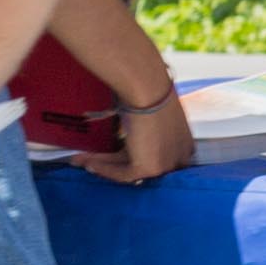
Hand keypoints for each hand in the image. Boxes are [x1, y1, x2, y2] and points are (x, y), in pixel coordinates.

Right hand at [65, 86, 194, 185]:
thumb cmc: (153, 92)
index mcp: (184, 144)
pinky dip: (103, 168)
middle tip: (94, 159)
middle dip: (114, 163)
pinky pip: (122, 174)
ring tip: (80, 159)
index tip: (114, 156)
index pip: (158, 158)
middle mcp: (179, 158)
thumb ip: (147, 129)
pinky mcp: (150, 169)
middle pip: (142, 166)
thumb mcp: (153, 113)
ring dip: (103, 164)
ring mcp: (166, 165)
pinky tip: (86, 162)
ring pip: (130, 171)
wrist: (149, 90)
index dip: (134, 158)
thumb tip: (129, 136)